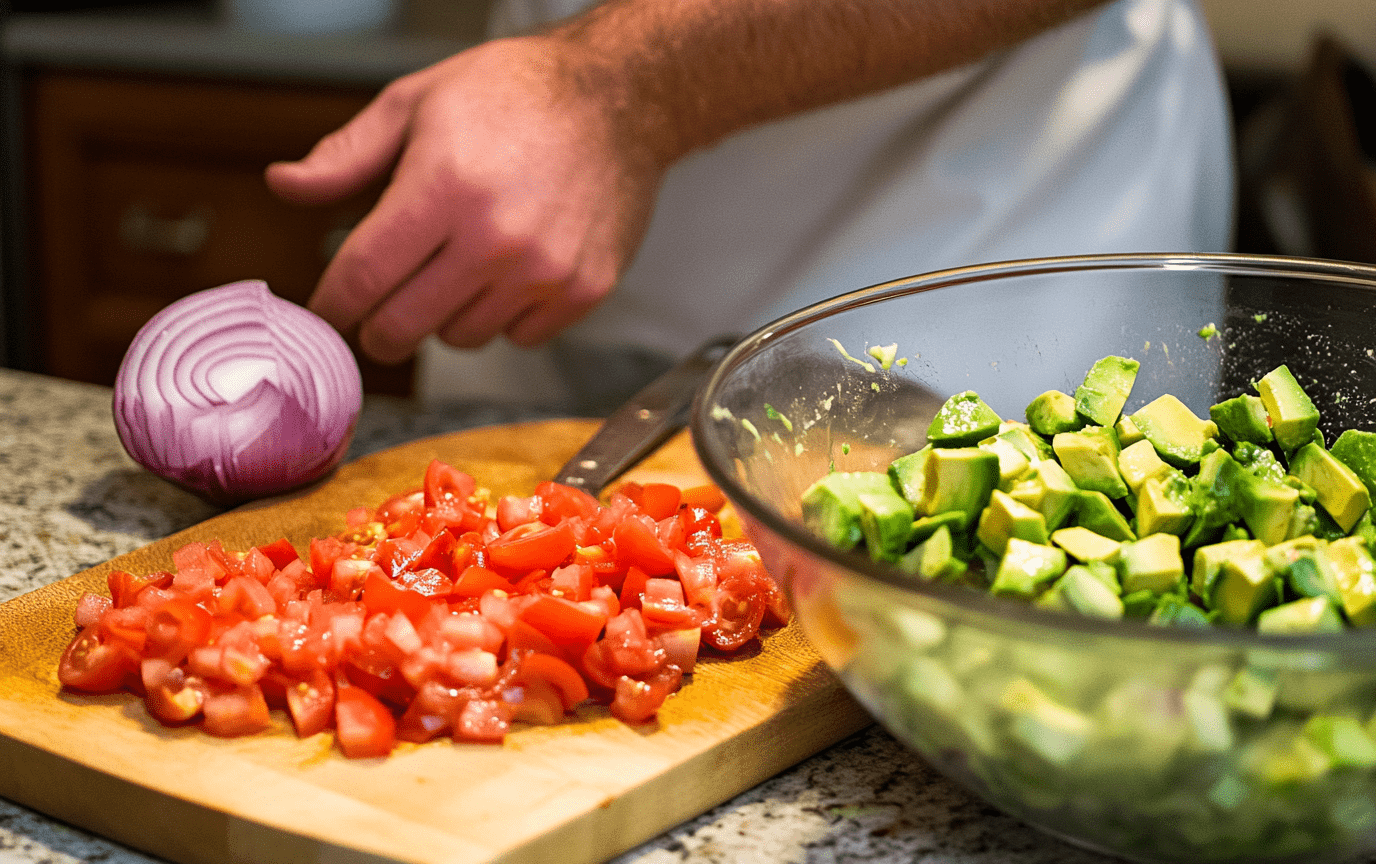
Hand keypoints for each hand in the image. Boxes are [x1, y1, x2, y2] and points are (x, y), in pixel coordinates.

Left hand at [265, 37, 667, 363]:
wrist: (618, 98)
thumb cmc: (517, 94)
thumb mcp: (417, 103)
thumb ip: (347, 155)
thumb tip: (286, 185)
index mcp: (443, 185)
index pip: (363, 276)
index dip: (333, 304)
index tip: (327, 312)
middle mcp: (494, 236)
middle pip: (403, 324)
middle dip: (378, 327)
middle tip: (378, 315)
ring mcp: (543, 269)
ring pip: (461, 337)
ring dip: (447, 317)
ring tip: (458, 272)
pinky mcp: (584, 289)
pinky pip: (520, 338)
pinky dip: (506, 318)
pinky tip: (509, 275)